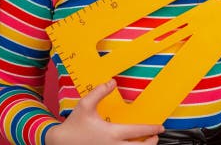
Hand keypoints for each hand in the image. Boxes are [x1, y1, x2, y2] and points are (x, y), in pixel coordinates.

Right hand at [46, 80, 163, 144]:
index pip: (138, 131)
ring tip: (147, 143)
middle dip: (152, 142)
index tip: (160, 127)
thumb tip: (112, 81)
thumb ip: (99, 91)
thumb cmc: (74, 125)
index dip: (151, 129)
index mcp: (111, 133)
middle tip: (156, 136)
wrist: (61, 143)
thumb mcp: (85, 105)